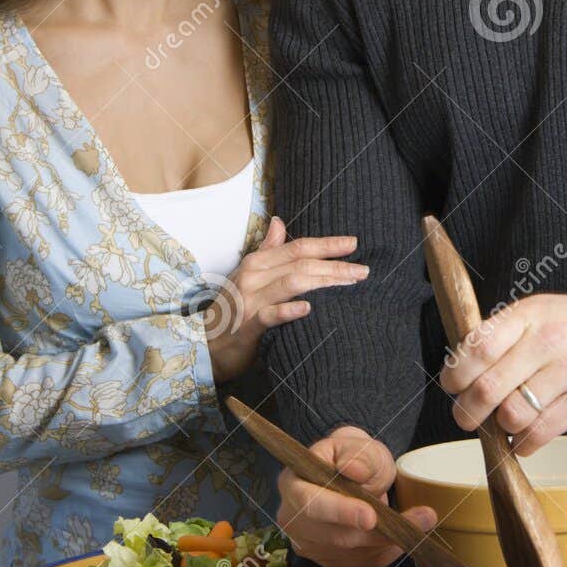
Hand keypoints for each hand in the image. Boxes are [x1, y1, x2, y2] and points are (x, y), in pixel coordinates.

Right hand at [205, 216, 367, 383]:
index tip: (353, 243)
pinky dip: (288, 310)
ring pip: (291, 283)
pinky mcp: (246, 327)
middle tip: (364, 269)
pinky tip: (309, 308)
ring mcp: (249, 301)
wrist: (202, 344)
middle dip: (334, 264)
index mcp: (257, 263)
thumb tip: (279, 221)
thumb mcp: (247, 275)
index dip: (326, 244)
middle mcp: (253, 276)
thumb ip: (267, 250)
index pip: (297, 247)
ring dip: (323, 281)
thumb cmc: (230, 309)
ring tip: (350, 283)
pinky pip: (269, 315)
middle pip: (300, 263)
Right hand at [277, 425, 436, 566]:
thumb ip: (357, 454)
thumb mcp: (359, 445)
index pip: (310, 503)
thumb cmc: (352, 457)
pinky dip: (385, 551)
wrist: (354, 474)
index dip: (340, 512)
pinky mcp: (328, 560)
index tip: (370, 516)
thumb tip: (353, 469)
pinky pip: (361, 564)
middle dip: (375, 533)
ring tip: (420, 521)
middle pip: (333, 536)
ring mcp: (309, 544)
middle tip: (412, 525)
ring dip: (387, 541)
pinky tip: (399, 533)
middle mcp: (293, 519)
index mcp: (292, 483)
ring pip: (352, 553)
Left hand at [439, 280, 566, 455]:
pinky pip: (541, 432)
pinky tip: (523, 438)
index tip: (451, 386)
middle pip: (488, 387)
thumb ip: (503, 335)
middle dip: (468, 411)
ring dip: (500, 427)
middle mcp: (548, 340)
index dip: (455, 374)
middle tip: (466, 417)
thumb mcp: (541, 311)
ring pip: (513, 415)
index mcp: (529, 315)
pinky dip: (523, 443)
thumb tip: (459, 372)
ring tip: (502, 424)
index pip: (477, 348)